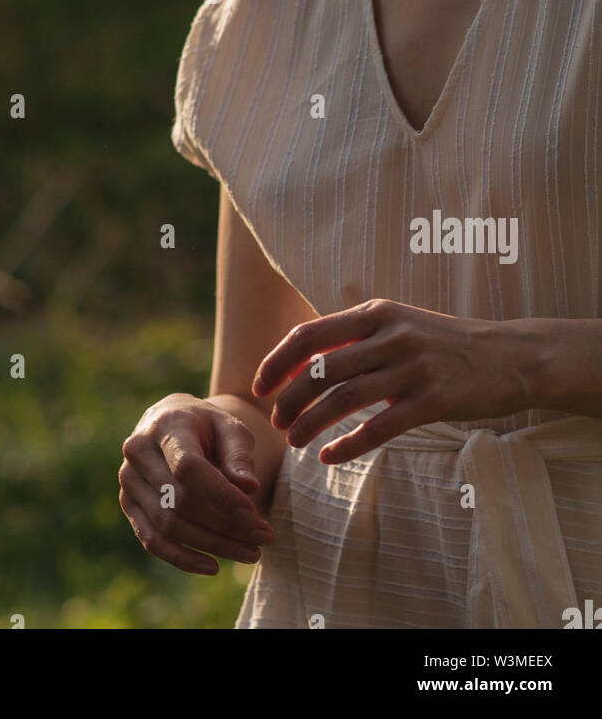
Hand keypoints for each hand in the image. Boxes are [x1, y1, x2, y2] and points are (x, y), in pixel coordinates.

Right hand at [119, 393, 275, 574]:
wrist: (173, 420)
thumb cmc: (208, 425)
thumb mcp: (230, 427)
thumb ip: (239, 456)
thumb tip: (249, 488)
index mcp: (166, 425)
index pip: (188, 468)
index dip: (222, 496)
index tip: (255, 515)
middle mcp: (138, 450)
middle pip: (181, 501)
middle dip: (226, 525)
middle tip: (264, 538)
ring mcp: (129, 478)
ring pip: (168, 525)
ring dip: (212, 544)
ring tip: (250, 553)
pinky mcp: (128, 502)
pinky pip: (151, 539)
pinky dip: (181, 558)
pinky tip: (213, 566)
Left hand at [252, 298, 538, 463]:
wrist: (509, 356)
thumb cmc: (444, 343)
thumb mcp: (398, 324)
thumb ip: (356, 337)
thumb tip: (306, 358)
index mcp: (375, 313)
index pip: (308, 335)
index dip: (276, 362)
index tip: (260, 387)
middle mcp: (390, 335)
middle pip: (319, 370)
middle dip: (288, 400)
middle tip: (277, 423)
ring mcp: (412, 367)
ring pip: (342, 399)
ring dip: (310, 423)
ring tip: (294, 442)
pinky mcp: (433, 400)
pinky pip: (378, 428)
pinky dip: (347, 445)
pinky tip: (329, 456)